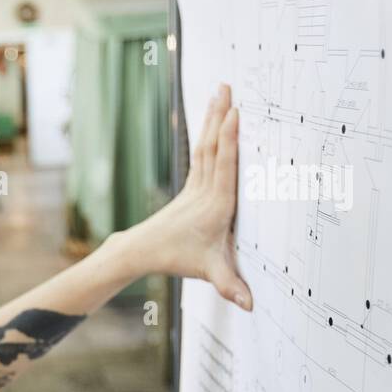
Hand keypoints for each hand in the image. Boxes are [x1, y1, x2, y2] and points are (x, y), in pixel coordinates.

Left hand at [126, 83, 252, 309]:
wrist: (140, 251)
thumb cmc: (174, 257)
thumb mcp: (208, 271)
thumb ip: (230, 286)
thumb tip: (250, 305)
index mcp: (214, 204)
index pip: (223, 165)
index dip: (230, 139)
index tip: (236, 112)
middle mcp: (204, 190)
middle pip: (212, 146)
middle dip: (220, 115)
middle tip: (226, 86)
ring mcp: (196, 186)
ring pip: (205, 146)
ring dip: (213, 118)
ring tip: (220, 91)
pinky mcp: (191, 187)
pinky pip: (203, 153)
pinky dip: (210, 134)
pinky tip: (213, 121)